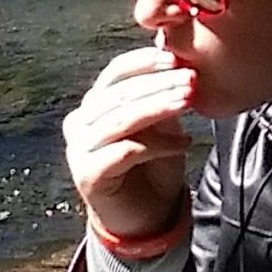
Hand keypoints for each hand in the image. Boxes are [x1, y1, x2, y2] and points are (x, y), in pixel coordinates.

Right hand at [62, 47, 197, 244]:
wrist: (146, 216)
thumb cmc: (154, 164)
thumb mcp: (161, 121)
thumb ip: (160, 94)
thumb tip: (175, 56)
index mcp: (95, 103)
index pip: (117, 72)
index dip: (146, 62)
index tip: (177, 58)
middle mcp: (80, 123)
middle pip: (119, 94)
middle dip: (159, 84)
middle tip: (191, 80)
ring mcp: (79, 149)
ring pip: (122, 120)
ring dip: (159, 107)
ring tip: (189, 102)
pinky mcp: (87, 174)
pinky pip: (126, 151)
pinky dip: (158, 144)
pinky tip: (184, 143)